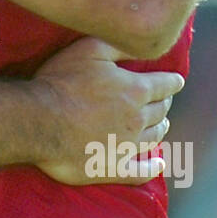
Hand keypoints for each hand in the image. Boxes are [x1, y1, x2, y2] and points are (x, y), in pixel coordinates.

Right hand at [30, 36, 183, 185]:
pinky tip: (157, 165)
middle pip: (160, 111)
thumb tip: (143, 47)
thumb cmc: (61, 82)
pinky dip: (152, 168)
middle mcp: (137, 119)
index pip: (165, 85)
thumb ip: (119, 46)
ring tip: (161, 125)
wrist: (39, 121)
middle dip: (164, 104)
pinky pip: (141, 171)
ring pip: (154, 137)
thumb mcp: (90, 50)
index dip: (172, 82)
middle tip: (164, 101)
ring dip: (160, 128)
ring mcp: (127, 146)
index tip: (177, 81)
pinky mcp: (113, 168)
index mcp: (136, 90)